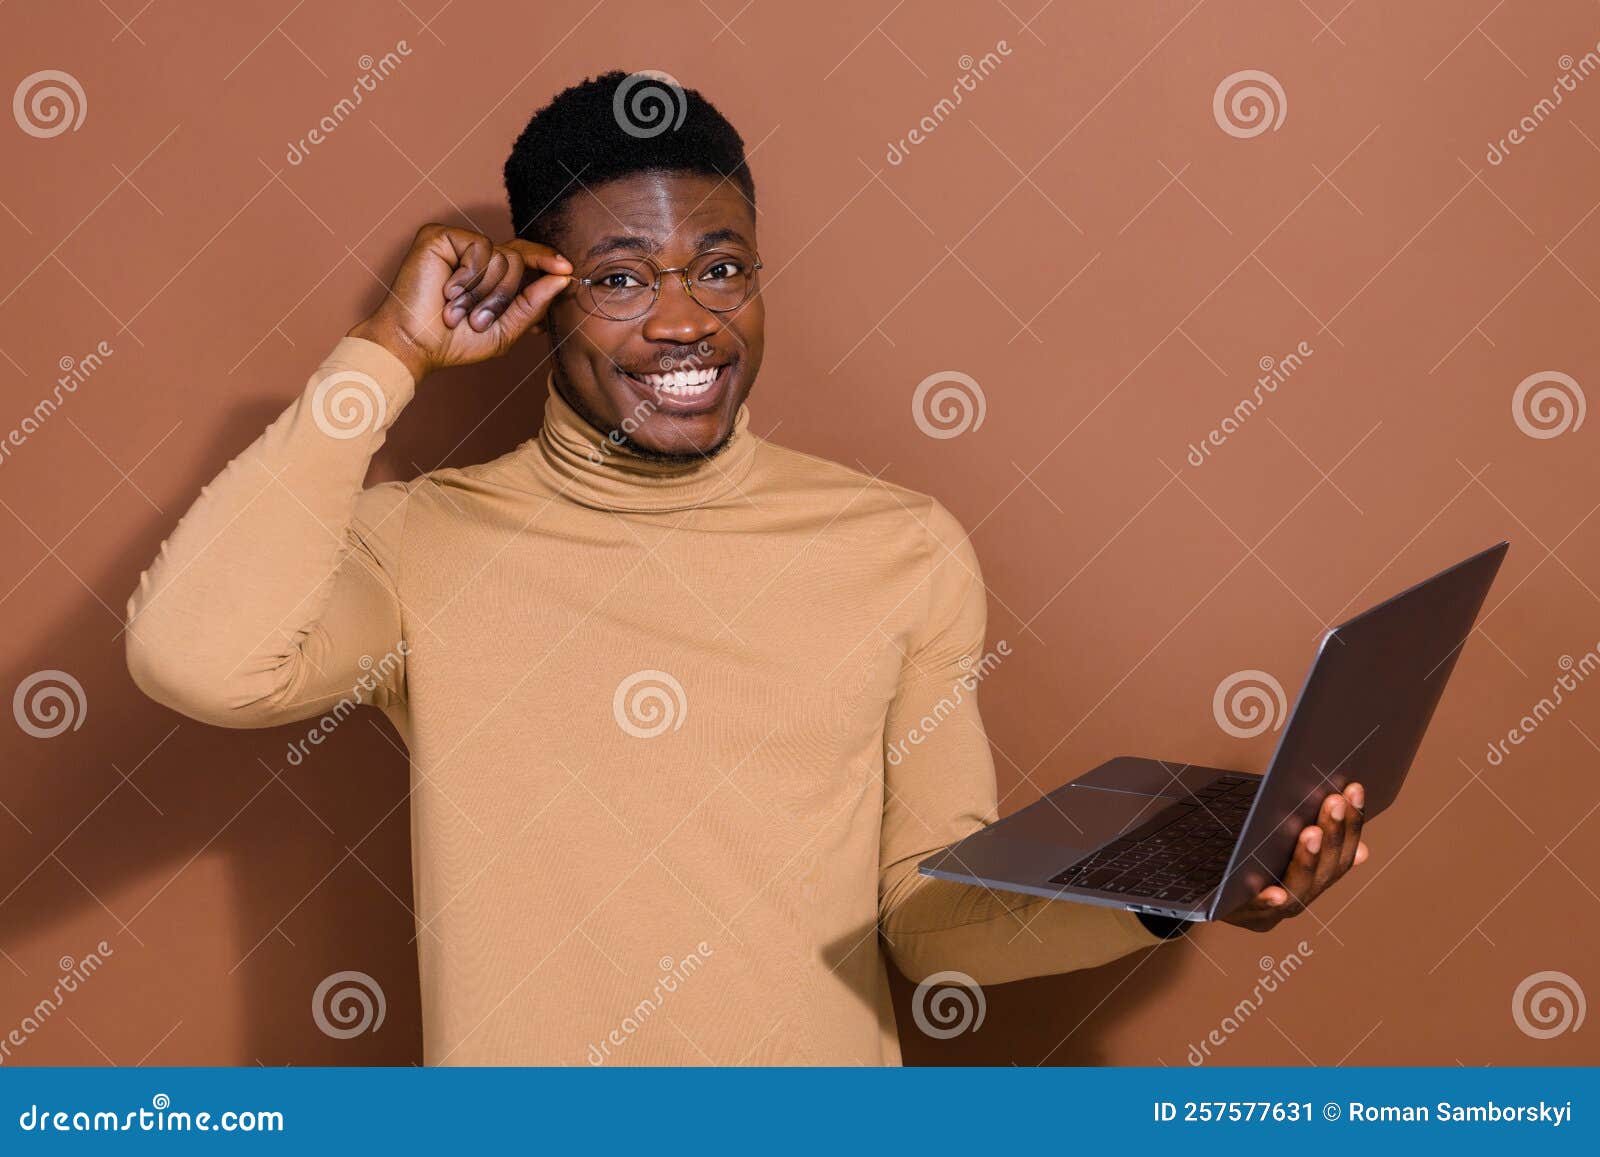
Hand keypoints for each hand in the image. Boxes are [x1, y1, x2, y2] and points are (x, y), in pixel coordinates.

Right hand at [347, 224, 572, 381]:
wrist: (415, 345)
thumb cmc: (455, 342)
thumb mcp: (506, 329)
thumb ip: (535, 303)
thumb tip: (564, 277)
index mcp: (491, 275)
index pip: (525, 258)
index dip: (546, 260)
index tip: (567, 269)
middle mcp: (476, 256)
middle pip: (518, 259)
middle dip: (505, 295)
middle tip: (479, 321)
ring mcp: (459, 244)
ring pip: (501, 256)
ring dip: (483, 293)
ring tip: (457, 311)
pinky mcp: (441, 236)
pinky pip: (479, 248)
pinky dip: (468, 277)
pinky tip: (447, 291)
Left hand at [1222, 783, 1370, 931]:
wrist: (1214, 903)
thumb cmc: (1253, 866)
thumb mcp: (1284, 851)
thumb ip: (1316, 844)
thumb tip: (1364, 851)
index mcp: (1316, 880)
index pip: (1343, 852)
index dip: (1353, 823)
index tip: (1354, 790)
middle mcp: (1302, 897)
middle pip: (1327, 868)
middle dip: (1333, 833)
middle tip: (1334, 801)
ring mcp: (1276, 910)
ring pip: (1298, 888)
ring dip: (1307, 859)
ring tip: (1312, 832)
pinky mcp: (1244, 914)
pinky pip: (1256, 908)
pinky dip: (1268, 901)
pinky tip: (1276, 893)